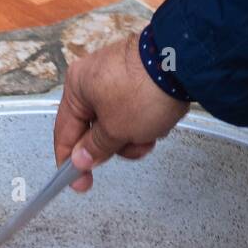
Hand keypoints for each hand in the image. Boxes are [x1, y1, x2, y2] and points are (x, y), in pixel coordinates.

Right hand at [54, 33, 189, 191]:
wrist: (183, 64)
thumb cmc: (143, 92)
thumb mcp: (115, 130)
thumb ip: (94, 149)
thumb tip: (79, 160)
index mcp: (77, 86)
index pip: (64, 132)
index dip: (69, 162)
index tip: (78, 183)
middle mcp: (94, 78)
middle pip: (94, 129)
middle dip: (115, 145)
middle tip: (130, 148)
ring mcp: (118, 77)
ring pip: (117, 124)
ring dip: (134, 137)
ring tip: (149, 133)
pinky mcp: (140, 79)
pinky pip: (134, 112)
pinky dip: (144, 123)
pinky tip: (158, 122)